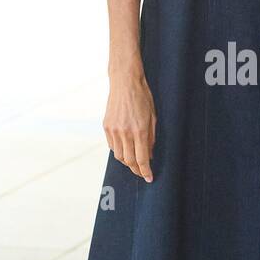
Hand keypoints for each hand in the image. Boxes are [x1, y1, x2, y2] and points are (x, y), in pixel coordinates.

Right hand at [104, 66, 156, 181]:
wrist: (125, 82)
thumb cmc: (143, 97)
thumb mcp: (153, 117)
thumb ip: (151, 138)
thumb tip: (150, 155)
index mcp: (139, 131)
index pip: (142, 159)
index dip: (146, 171)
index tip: (149, 178)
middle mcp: (125, 133)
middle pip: (129, 161)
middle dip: (136, 169)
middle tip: (142, 172)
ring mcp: (114, 130)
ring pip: (118, 156)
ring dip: (127, 161)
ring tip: (133, 160)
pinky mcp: (106, 126)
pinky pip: (111, 146)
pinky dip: (118, 150)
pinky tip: (125, 148)